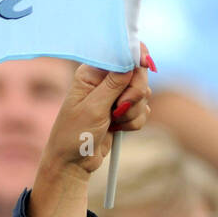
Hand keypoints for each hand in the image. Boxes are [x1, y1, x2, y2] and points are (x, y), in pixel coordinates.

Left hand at [41, 42, 152, 177]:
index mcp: (91, 72)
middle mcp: (104, 80)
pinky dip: (133, 122)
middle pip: (138, 73)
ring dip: (132, 112)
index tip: (145, 62)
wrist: (72, 164)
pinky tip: (116, 130)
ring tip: (112, 123)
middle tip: (120, 108)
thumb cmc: (74, 136)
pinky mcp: (123, 111)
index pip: (120, 52)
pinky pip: (143, 110)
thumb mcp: (93, 108)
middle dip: (135, 93)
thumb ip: (113, 84)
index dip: (136, 55)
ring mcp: (115, 96)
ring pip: (143, 94)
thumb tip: (131, 60)